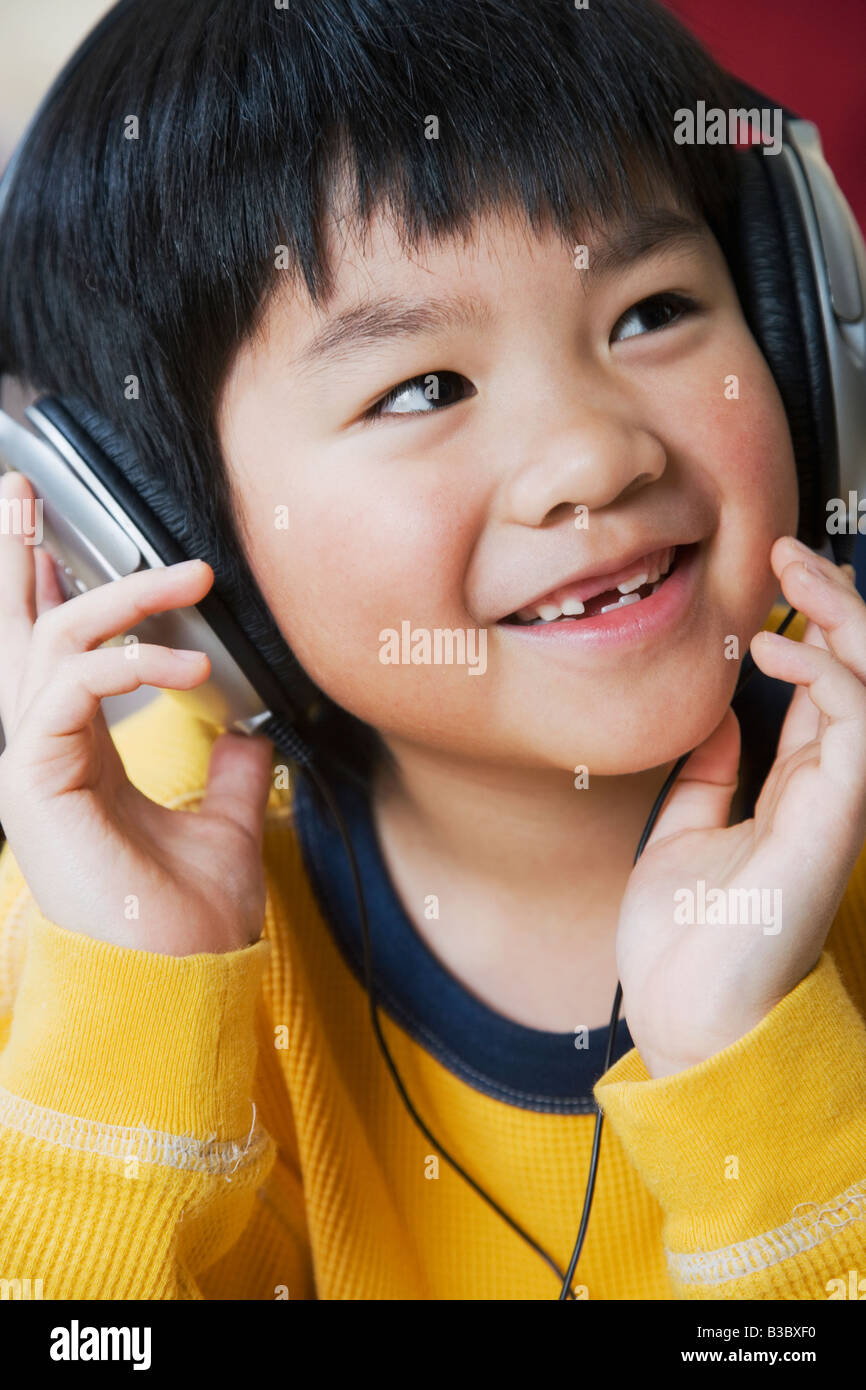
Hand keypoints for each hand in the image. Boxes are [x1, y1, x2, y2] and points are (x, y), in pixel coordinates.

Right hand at [0, 470, 274, 954]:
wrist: (177, 985)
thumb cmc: (189, 923)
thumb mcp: (225, 828)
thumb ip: (231, 776)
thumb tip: (251, 734)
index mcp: (78, 760)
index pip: (56, 659)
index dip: (56, 595)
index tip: (62, 546)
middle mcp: (46, 755)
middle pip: (18, 632)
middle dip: (17, 556)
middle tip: (18, 489)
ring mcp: (34, 767)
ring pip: (51, 641)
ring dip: (120, 595)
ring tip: (188, 574)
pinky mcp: (37, 782)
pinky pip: (70, 688)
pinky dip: (128, 663)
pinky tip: (184, 663)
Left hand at [615, 536, 865, 1076]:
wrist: (682, 1011)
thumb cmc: (683, 941)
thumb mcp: (685, 834)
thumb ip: (710, 776)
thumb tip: (718, 718)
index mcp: (796, 792)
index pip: (826, 692)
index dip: (810, 630)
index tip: (770, 582)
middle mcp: (829, 790)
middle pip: (860, 677)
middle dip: (837, 608)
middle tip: (790, 553)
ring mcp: (840, 802)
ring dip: (844, 621)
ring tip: (796, 574)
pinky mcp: (838, 817)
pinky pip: (858, 725)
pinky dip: (830, 676)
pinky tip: (779, 650)